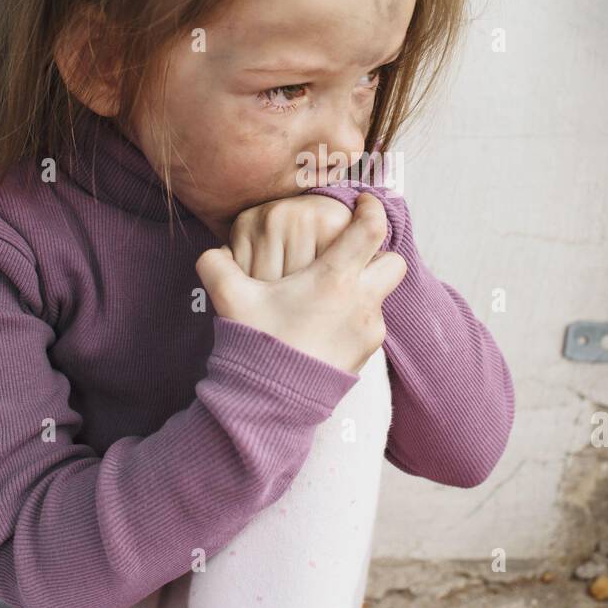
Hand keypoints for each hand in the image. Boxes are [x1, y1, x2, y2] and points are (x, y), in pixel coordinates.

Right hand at [196, 193, 406, 374]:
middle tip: (351, 255)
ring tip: (330, 294)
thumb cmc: (256, 346)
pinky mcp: (368, 353)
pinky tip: (326, 324)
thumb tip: (212, 252)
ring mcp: (369, 330)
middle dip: (378, 254)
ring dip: (364, 288)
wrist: (271, 404)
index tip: (364, 202)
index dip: (372, 209)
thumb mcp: (231, 300)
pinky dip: (355, 316)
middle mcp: (361, 302)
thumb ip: (217, 267)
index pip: (372, 230)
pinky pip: (371, 323)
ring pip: (382, 295)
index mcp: (334, 279)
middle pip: (394, 262)